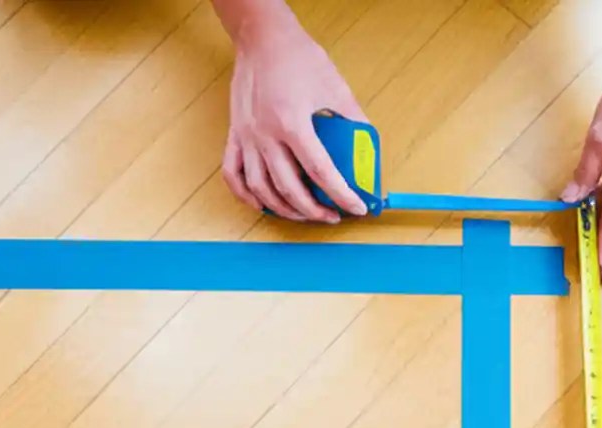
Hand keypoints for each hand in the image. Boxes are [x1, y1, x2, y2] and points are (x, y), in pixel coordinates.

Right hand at [221, 9, 367, 222]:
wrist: (263, 38)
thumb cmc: (299, 58)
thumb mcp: (336, 87)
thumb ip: (353, 120)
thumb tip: (368, 148)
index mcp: (292, 123)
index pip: (320, 172)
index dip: (341, 195)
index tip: (356, 208)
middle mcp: (266, 135)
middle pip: (289, 189)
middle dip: (314, 210)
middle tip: (332, 215)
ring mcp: (246, 137)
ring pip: (261, 189)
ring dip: (284, 209)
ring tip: (304, 214)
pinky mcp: (234, 134)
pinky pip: (233, 175)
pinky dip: (247, 196)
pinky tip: (264, 204)